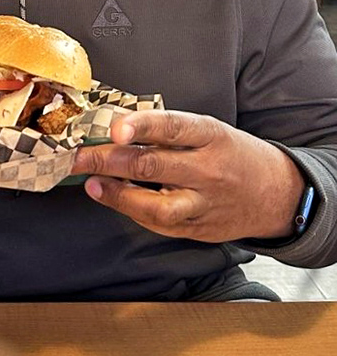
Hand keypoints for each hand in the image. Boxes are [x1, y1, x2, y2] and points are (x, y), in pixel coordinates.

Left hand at [71, 110, 305, 241]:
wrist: (276, 193)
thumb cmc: (232, 154)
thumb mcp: (209, 131)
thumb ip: (167, 131)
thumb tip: (116, 128)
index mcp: (211, 136)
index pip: (172, 127)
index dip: (141, 127)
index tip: (115, 128)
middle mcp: (209, 170)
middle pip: (153, 166)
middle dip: (108, 160)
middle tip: (78, 156)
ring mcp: (205, 203)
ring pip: (156, 206)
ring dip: (117, 194)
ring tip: (92, 183)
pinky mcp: (199, 229)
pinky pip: (160, 224)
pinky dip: (132, 211)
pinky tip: (114, 198)